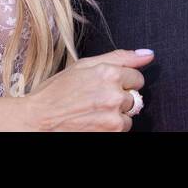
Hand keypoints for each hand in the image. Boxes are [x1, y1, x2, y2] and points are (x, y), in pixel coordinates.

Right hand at [19, 48, 152, 130]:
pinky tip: (93, 122)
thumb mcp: (84, 65)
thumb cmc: (57, 91)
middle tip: (96, 99)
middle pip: (134, 97)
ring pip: (129, 115)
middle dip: (120, 97)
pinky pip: (122, 129)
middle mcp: (114, 95)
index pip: (137, 78)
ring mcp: (113, 117)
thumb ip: (120, 57)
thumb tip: (149, 54)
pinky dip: (111, 127)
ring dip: (117, 114)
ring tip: (93, 111)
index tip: (107, 85)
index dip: (123, 81)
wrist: (38, 120)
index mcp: (109, 73)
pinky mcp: (111, 133)